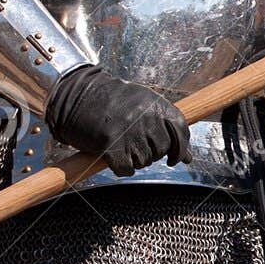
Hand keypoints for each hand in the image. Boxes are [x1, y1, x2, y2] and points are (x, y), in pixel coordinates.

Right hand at [44, 65, 192, 176]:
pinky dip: (122, 168)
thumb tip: (188, 157)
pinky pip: (126, 169)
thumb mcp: (143, 105)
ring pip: (145, 161)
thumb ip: (167, 127)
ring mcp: (129, 131)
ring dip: (135, 159)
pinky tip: (114, 156)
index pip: (181, 131)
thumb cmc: (111, 101)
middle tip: (135, 144)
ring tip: (122, 144)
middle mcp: (145, 117)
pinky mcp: (111, 145)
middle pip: (162, 149)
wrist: (76, 95)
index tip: (175, 158)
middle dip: (152, 153)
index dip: (181, 149)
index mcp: (156, 104)